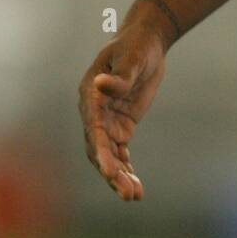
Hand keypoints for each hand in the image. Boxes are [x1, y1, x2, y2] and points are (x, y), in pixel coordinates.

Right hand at [78, 24, 166, 201]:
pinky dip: (127, 169)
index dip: (102, 152)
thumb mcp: (131, 57)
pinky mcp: (121, 126)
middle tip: (128, 194)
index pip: (94, 130)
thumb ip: (120, 76)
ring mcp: (107, 121)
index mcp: (91, 96)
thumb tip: (101, 86)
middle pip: (99, 149)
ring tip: (134, 197)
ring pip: (109, 156)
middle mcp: (94, 113)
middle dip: (112, 173)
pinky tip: (136, 189)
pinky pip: (121, 153)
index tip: (111, 172)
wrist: (145, 40)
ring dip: (120, 176)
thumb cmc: (135, 45)